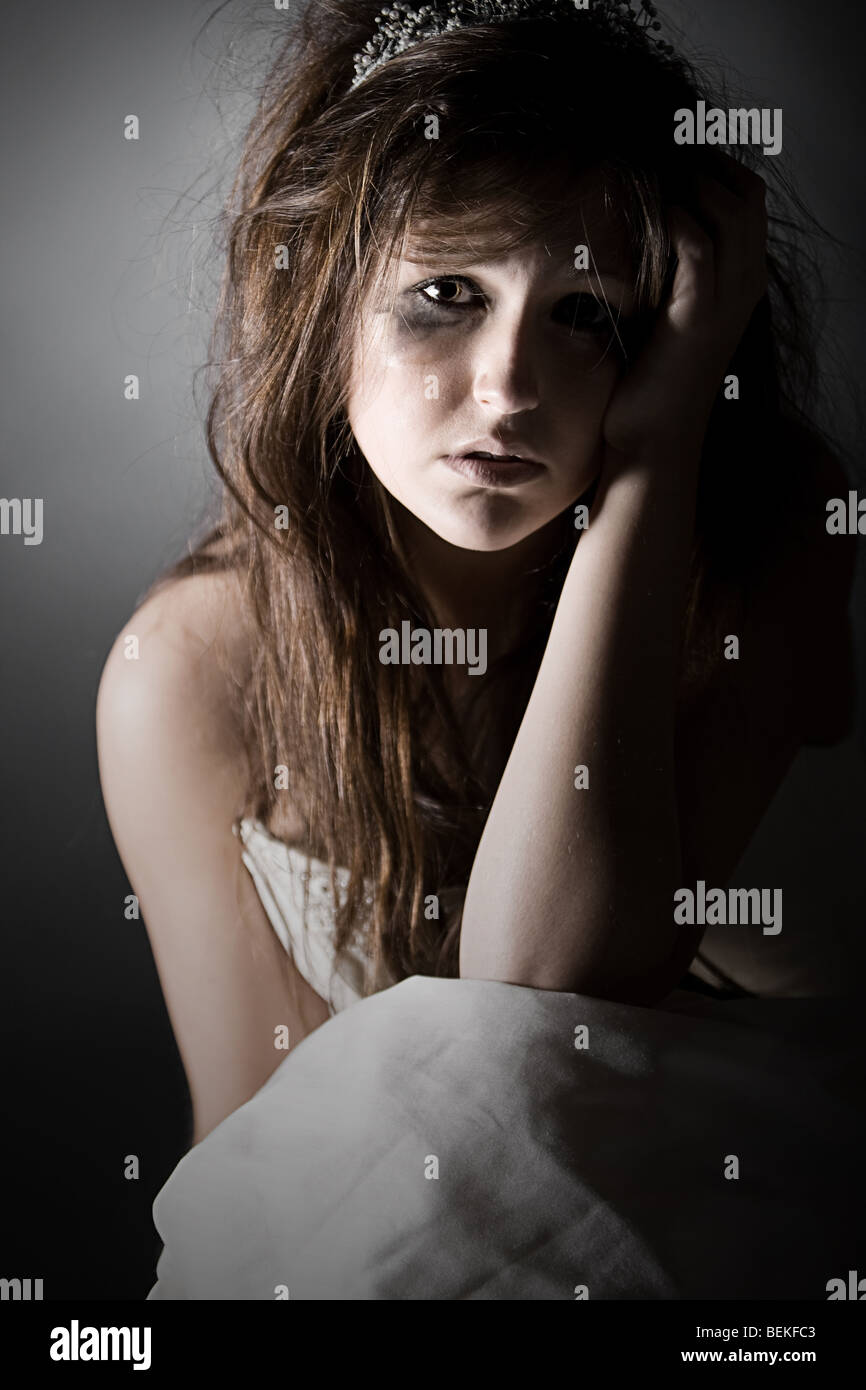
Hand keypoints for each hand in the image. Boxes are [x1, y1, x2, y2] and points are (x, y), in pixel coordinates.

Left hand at [600, 154, 768, 469]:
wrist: (649, 442)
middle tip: (655, 166)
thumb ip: (663, 271)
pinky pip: (697, 246)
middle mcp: (744, 287)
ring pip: (730, 211)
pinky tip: (645, 224)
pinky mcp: (696, 317)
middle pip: (746, 193)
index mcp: (739, 282)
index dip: (712, 168)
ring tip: (648, 190)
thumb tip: (632, 224)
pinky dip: (674, 222)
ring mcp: (725, 302)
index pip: (748, 196)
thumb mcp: (660, 314)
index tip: (666, 160)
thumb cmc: (646, 383)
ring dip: (688, 188)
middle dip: (702, 167)